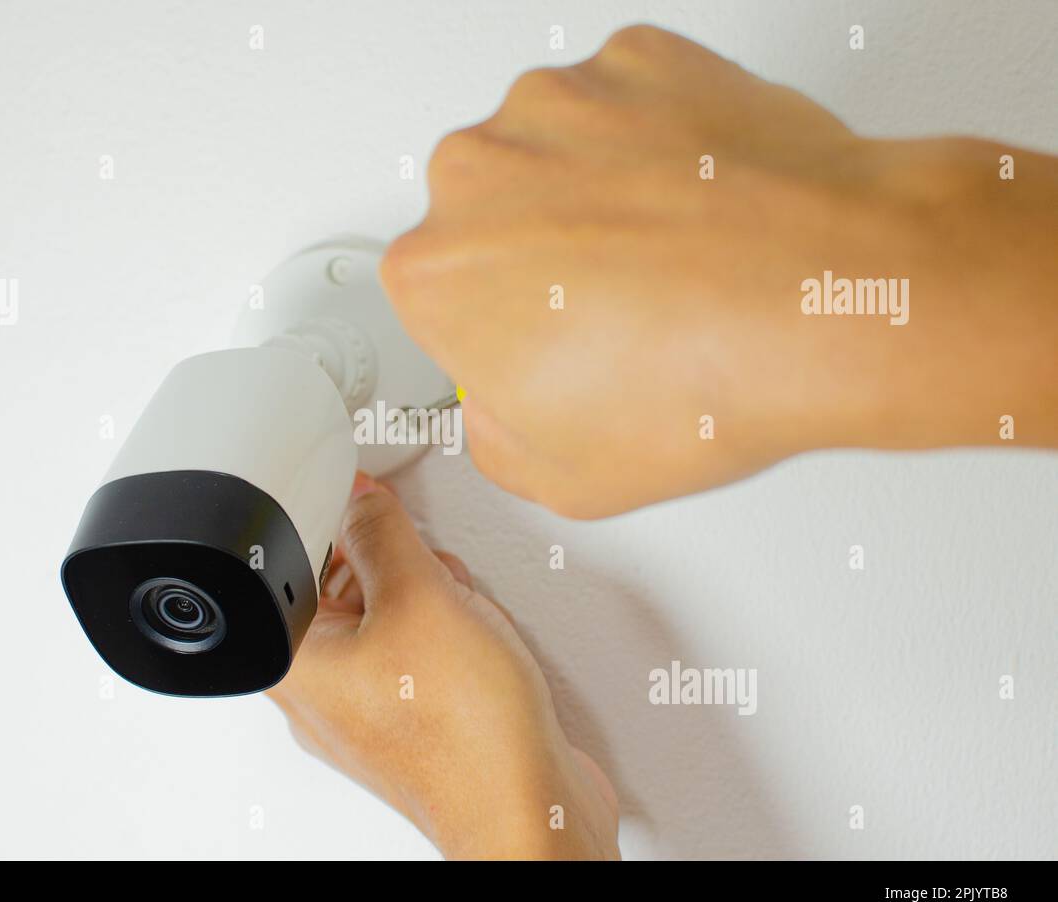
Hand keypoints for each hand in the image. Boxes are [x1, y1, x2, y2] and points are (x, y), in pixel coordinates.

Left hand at [268, 473, 619, 859]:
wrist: (529, 809)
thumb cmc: (462, 736)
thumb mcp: (420, 597)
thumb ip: (382, 533)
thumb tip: (362, 500)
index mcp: (293, 663)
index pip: (291, 564)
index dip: (330, 522)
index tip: (362, 503)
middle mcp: (324, 694)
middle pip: (343, 589)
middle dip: (394, 565)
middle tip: (424, 573)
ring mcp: (371, 711)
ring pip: (390, 618)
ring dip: (432, 598)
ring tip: (460, 616)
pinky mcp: (416, 721)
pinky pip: (423, 653)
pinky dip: (453, 634)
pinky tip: (480, 640)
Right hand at [381, 25, 1057, 516]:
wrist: (828, 293)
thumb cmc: (703, 375)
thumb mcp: (562, 476)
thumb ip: (497, 436)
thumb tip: (504, 408)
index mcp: (435, 271)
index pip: (437, 296)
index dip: (493, 327)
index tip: (539, 343)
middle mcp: (477, 170)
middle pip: (486, 216)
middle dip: (535, 256)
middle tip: (613, 310)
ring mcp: (559, 105)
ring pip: (553, 153)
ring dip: (592, 194)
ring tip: (668, 259)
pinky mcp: (635, 63)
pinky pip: (624, 106)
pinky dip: (653, 143)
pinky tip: (695, 206)